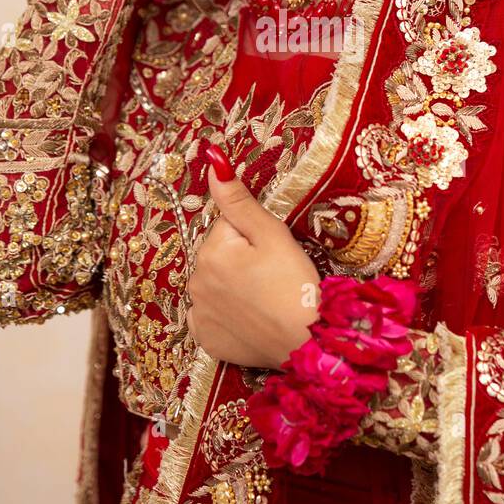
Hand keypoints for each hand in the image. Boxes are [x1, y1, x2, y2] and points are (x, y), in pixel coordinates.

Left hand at [186, 151, 321, 369]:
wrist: (307, 343)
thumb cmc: (296, 284)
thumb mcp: (272, 235)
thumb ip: (239, 200)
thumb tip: (212, 160)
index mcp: (211, 251)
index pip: (229, 227)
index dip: (255, 237)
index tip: (273, 255)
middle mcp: (196, 281)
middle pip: (220, 256)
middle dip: (241, 261)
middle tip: (273, 278)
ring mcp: (199, 314)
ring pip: (215, 285)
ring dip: (233, 287)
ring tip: (265, 300)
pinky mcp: (207, 340)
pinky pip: (212, 318)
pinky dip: (227, 317)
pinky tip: (251, 320)